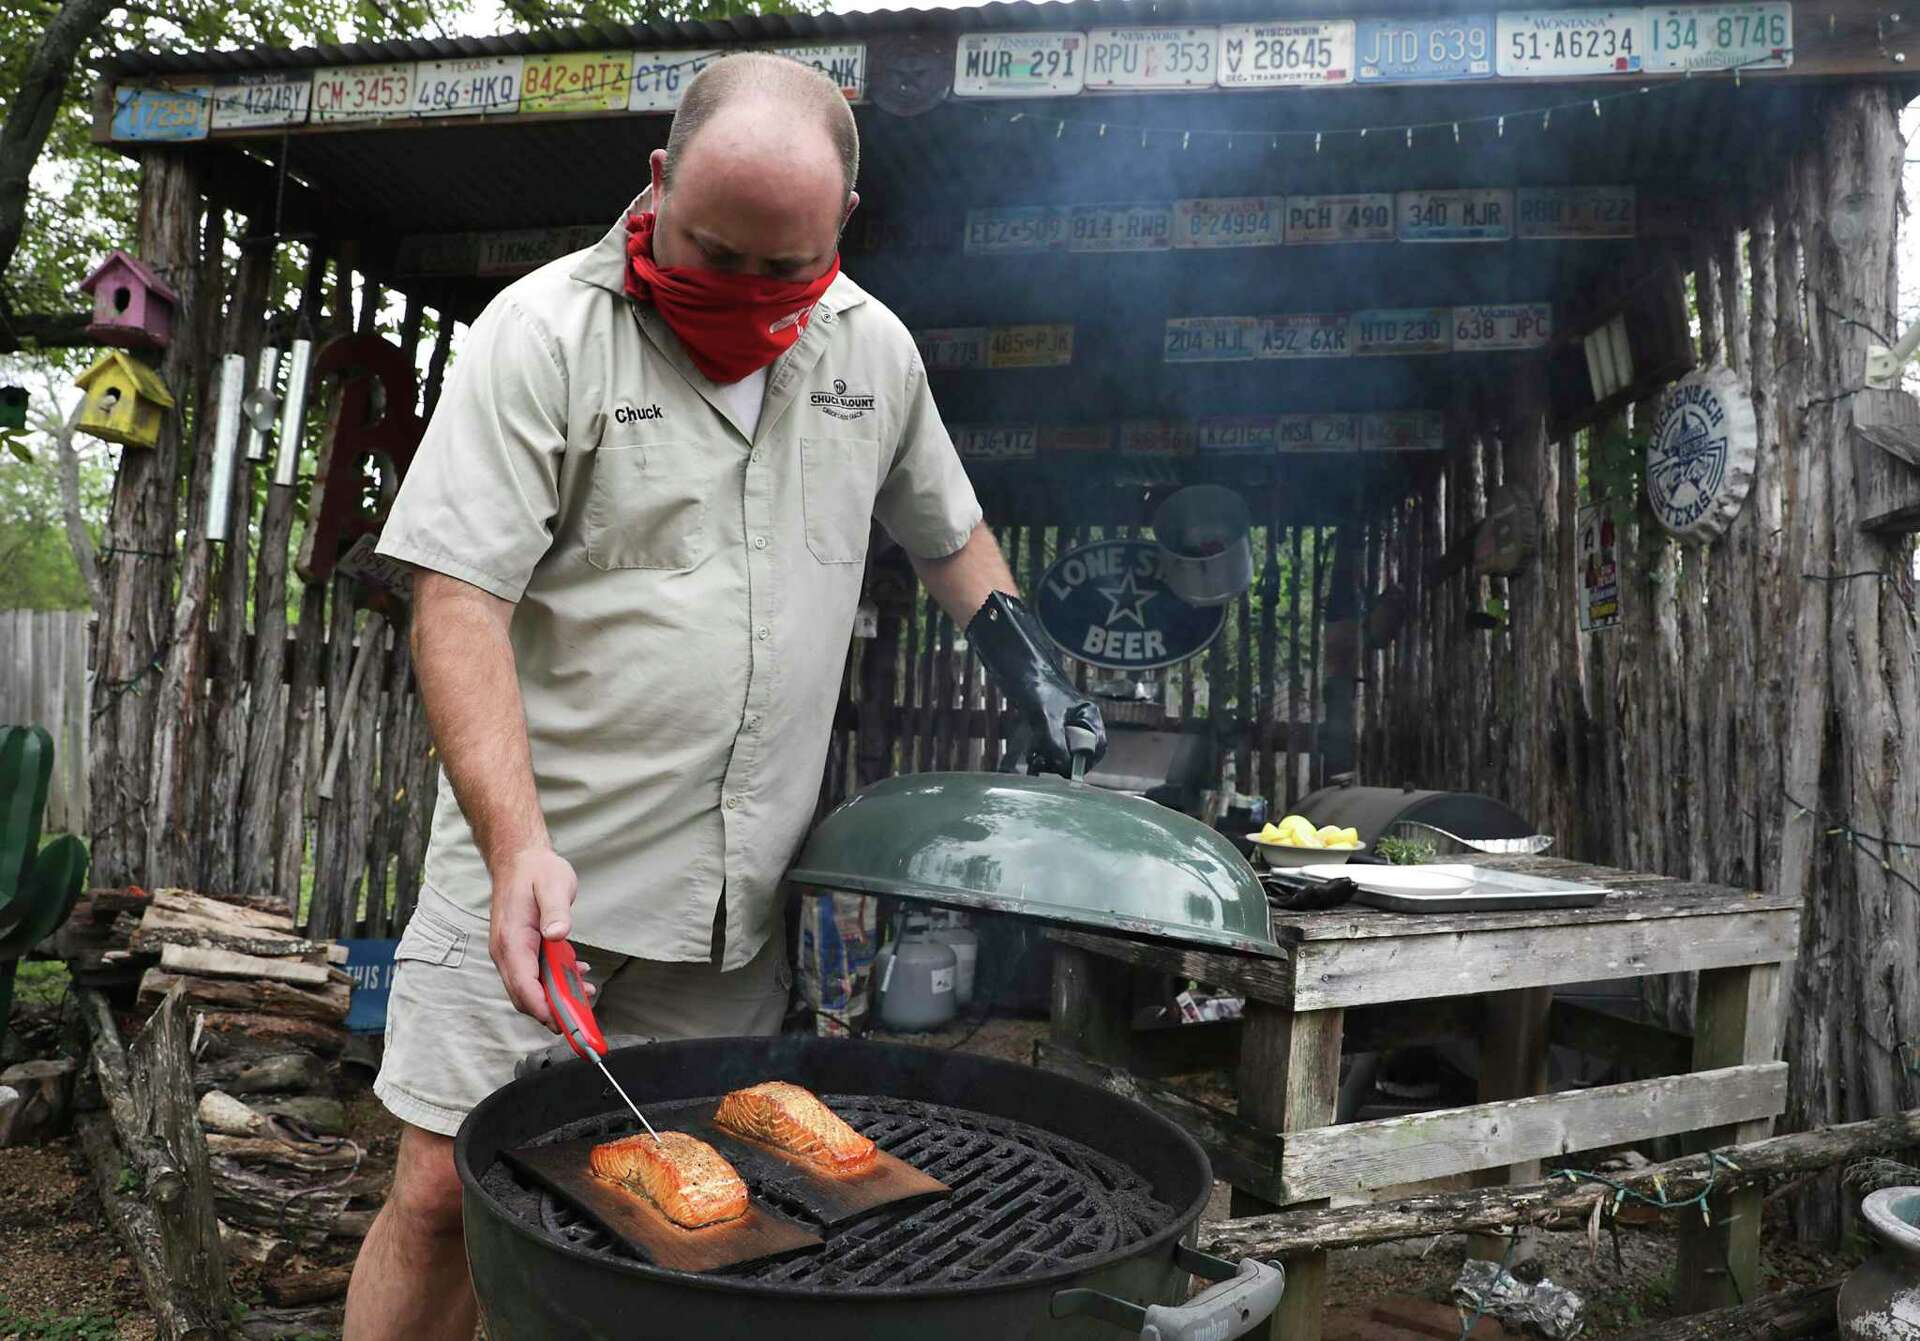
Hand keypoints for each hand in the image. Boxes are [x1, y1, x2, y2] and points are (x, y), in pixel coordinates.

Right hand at [487, 845, 579, 1029]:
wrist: (520, 859)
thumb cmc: (537, 871)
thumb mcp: (554, 885)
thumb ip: (557, 911)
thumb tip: (557, 934)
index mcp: (512, 941)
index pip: (524, 987)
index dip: (544, 1009)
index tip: (565, 1023)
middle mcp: (506, 952)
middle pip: (524, 996)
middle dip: (552, 1011)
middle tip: (581, 1019)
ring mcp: (511, 953)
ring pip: (529, 989)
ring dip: (555, 997)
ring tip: (586, 994)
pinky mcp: (519, 950)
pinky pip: (533, 976)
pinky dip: (554, 982)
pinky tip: (577, 974)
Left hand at [1026, 696, 1106, 777]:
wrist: (1017, 671)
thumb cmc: (1036, 688)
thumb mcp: (1047, 719)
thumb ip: (1057, 744)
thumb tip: (1065, 767)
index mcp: (1088, 714)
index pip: (1098, 745)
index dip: (1086, 761)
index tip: (1069, 771)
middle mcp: (1080, 720)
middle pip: (1081, 752)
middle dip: (1064, 763)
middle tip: (1047, 767)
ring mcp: (1065, 723)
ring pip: (1065, 752)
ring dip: (1051, 761)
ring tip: (1036, 762)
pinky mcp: (1050, 725)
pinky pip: (1052, 748)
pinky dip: (1043, 754)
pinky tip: (1032, 755)